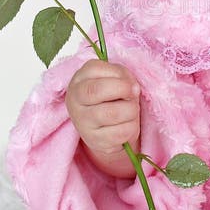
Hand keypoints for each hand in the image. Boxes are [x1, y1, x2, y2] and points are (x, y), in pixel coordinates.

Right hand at [66, 60, 140, 176]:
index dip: (118, 74)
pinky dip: (132, 126)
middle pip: (98, 90)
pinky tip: (127, 123)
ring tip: (131, 109)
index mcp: (79, 80)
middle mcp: (75, 101)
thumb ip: (122, 76)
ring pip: (113, 112)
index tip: (129, 82)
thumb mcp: (114, 78)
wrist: (105, 127)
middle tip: (134, 93)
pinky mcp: (94, 140)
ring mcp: (82, 122)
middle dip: (123, 89)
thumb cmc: (111, 96)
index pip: (94, 69)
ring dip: (131, 109)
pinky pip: (121, 132)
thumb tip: (133, 89)